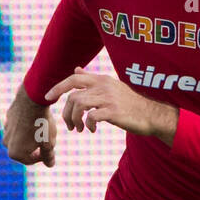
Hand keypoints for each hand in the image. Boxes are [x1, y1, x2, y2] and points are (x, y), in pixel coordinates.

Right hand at [3, 88, 56, 166]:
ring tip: (42, 129)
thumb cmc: (41, 125)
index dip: (42, 157)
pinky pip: (18, 126)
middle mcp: (6, 143)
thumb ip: (48, 156)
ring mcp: (5, 130)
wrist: (32, 100)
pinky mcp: (8, 118)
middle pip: (24, 150)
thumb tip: (50, 165)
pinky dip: (27, 125)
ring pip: (21, 137)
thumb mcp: (48, 143)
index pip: (30, 160)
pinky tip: (36, 119)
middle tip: (47, 139)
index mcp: (15, 153)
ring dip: (31, 136)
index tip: (50, 149)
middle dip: (35, 146)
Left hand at [45, 67, 174, 140]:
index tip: (48, 97)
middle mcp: (104, 86)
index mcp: (101, 80)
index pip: (73, 78)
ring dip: (75, 120)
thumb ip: (92, 78)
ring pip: (79, 105)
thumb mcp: (111, 86)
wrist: (152, 115)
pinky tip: (93, 130)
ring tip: (79, 129)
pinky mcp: (113, 112)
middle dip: (66, 113)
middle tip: (70, 125)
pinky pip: (91, 117)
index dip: (58, 87)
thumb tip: (76, 69)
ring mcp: (109, 98)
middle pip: (73, 96)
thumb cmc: (130, 103)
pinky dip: (88, 125)